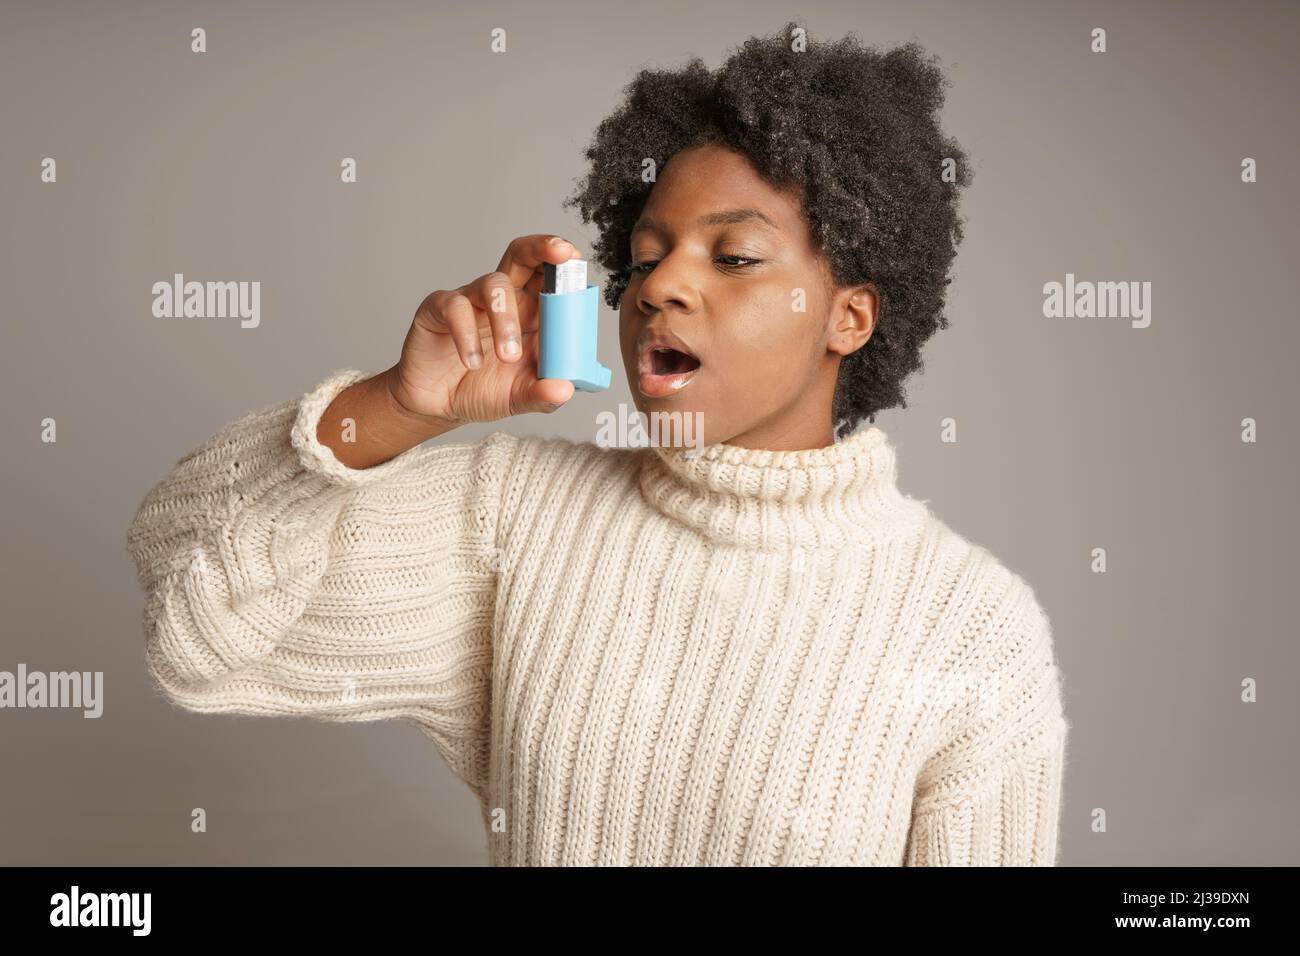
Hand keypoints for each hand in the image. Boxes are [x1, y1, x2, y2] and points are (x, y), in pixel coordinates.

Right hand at [387, 234, 581, 423]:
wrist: (437, 404)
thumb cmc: (482, 389)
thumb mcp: (520, 398)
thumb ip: (543, 395)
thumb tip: (564, 390)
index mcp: (530, 313)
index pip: (550, 279)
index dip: (565, 268)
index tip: (579, 265)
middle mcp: (502, 299)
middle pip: (522, 256)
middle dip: (543, 248)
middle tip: (562, 255)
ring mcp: (471, 300)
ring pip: (494, 285)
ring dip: (507, 320)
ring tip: (509, 357)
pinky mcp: (439, 309)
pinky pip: (456, 307)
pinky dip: (468, 336)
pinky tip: (473, 363)